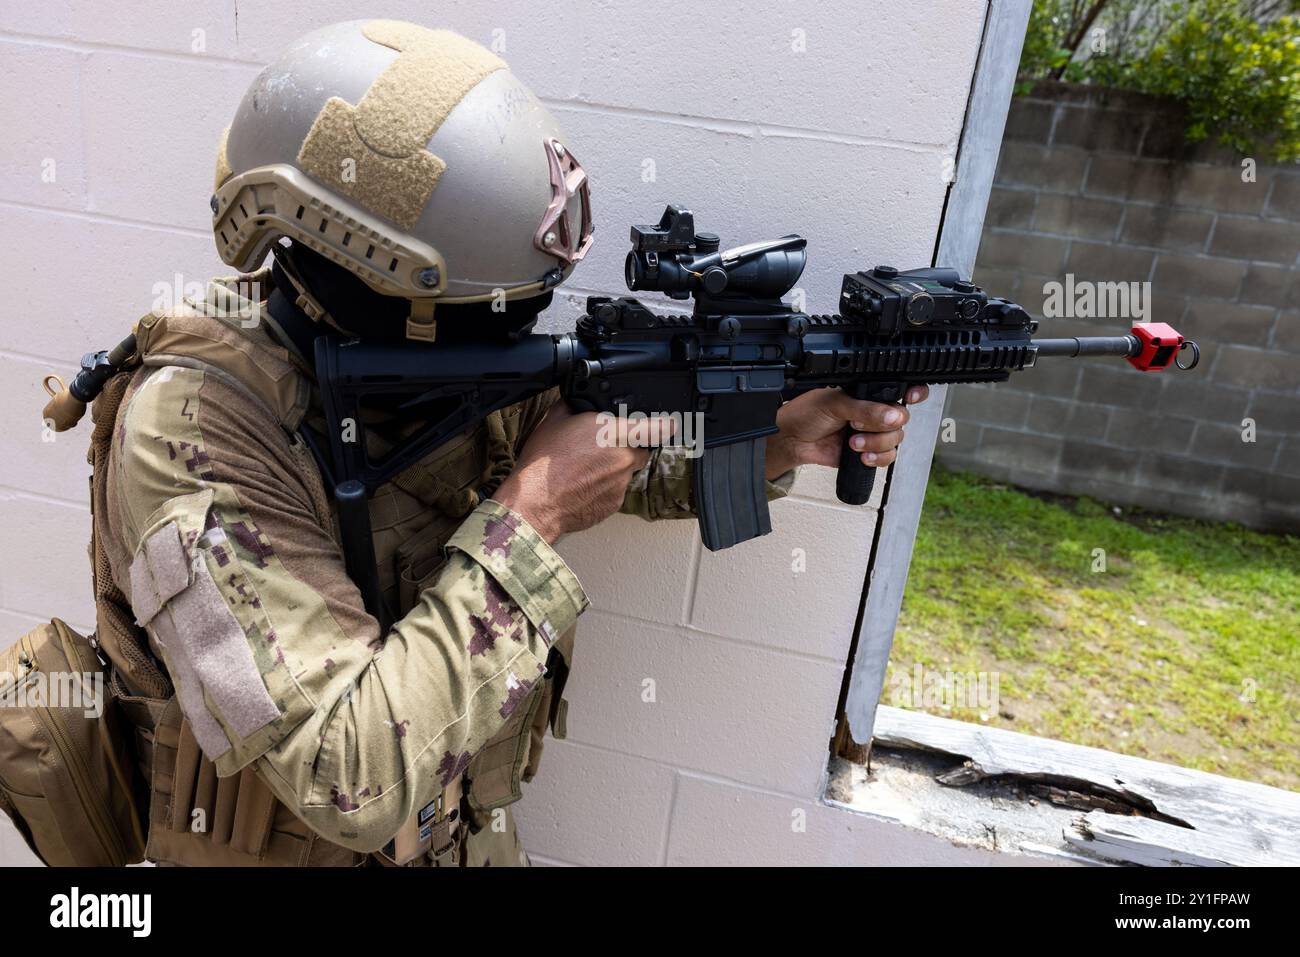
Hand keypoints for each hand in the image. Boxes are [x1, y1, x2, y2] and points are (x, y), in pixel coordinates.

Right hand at [494, 404, 674, 543]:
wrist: (535, 504)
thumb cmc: (543, 465)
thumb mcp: (555, 420)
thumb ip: (576, 406)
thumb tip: (580, 399)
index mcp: (615, 433)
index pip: (659, 426)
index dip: (666, 423)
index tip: (670, 422)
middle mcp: (624, 459)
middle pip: (638, 449)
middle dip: (624, 447)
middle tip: (599, 448)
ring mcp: (621, 484)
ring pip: (625, 471)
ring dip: (611, 468)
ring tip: (583, 469)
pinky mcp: (614, 504)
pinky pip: (615, 490)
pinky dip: (603, 487)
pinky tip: (581, 485)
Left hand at [764, 386, 929, 479]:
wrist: (792, 440)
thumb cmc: (807, 414)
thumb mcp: (835, 404)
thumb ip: (865, 408)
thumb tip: (892, 416)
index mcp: (868, 392)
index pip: (900, 388)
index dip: (913, 393)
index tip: (909, 397)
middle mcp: (874, 410)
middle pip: (901, 417)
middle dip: (882, 424)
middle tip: (856, 424)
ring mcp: (873, 432)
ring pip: (896, 439)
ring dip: (876, 443)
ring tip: (852, 442)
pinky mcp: (869, 451)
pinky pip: (888, 457)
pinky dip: (877, 457)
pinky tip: (861, 455)